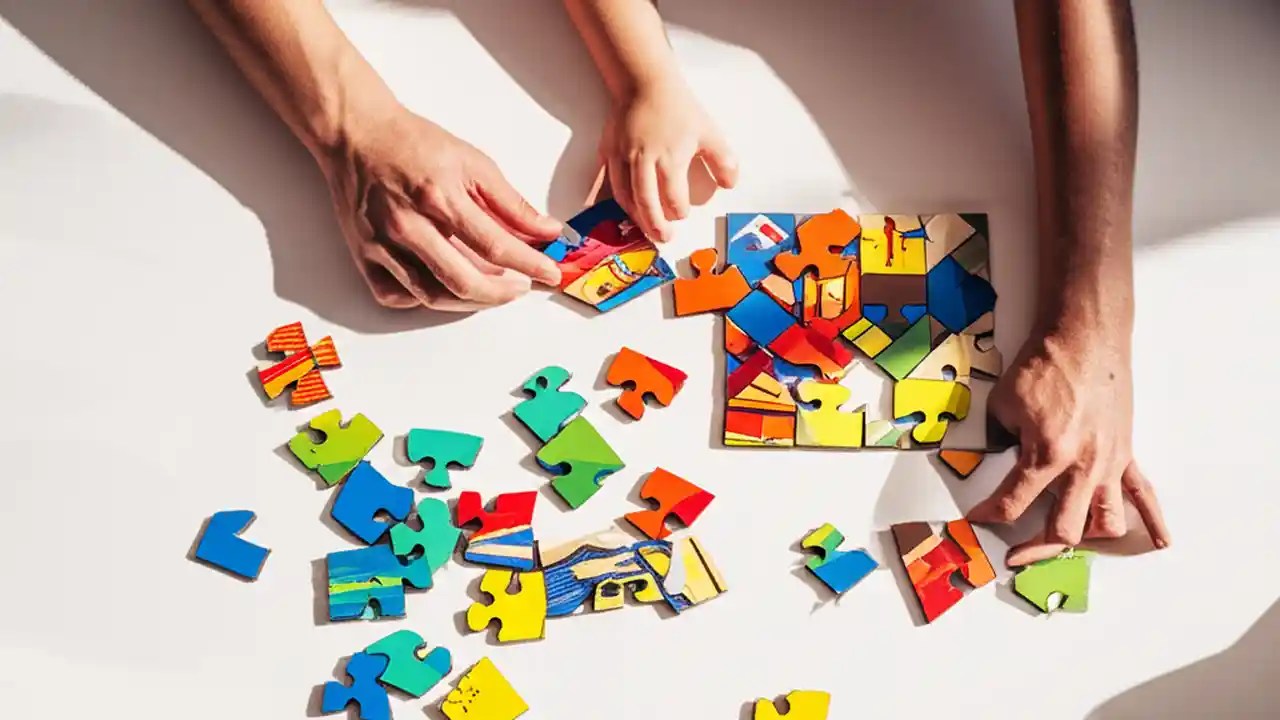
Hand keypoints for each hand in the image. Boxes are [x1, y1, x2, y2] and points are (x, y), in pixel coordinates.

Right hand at [317, 106, 561, 310]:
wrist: (356, 134)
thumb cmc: (413, 144)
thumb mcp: (472, 162)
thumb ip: (511, 202)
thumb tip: (547, 230)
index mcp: (438, 197)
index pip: (495, 246)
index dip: (529, 264)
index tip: (550, 273)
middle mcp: (407, 225)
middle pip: (465, 281)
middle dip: (503, 292)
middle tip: (522, 287)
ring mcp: (381, 245)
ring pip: (433, 296)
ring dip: (471, 301)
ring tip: (494, 290)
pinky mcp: (364, 256)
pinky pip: (398, 296)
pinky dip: (426, 299)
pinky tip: (447, 287)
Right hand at [600, 80, 737, 241]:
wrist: (645, 82)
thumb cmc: (677, 108)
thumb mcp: (709, 132)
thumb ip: (723, 160)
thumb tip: (729, 185)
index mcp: (669, 159)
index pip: (673, 197)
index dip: (679, 210)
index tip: (682, 213)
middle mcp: (642, 161)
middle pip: (646, 202)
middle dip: (654, 225)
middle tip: (662, 237)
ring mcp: (622, 157)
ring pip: (624, 196)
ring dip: (633, 216)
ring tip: (642, 227)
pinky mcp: (607, 151)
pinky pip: (603, 181)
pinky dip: (601, 199)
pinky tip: (600, 211)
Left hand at [967, 329, 1170, 565]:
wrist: (1085, 339)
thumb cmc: (1045, 365)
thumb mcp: (1004, 403)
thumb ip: (1000, 438)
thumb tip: (997, 458)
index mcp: (1047, 455)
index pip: (1013, 503)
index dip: (990, 516)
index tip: (978, 520)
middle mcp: (1082, 467)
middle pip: (1063, 529)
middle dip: (1035, 547)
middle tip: (1015, 552)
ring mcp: (1108, 463)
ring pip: (1105, 522)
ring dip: (1086, 538)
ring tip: (1067, 543)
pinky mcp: (1126, 453)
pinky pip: (1144, 493)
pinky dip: (1153, 520)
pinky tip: (1158, 541)